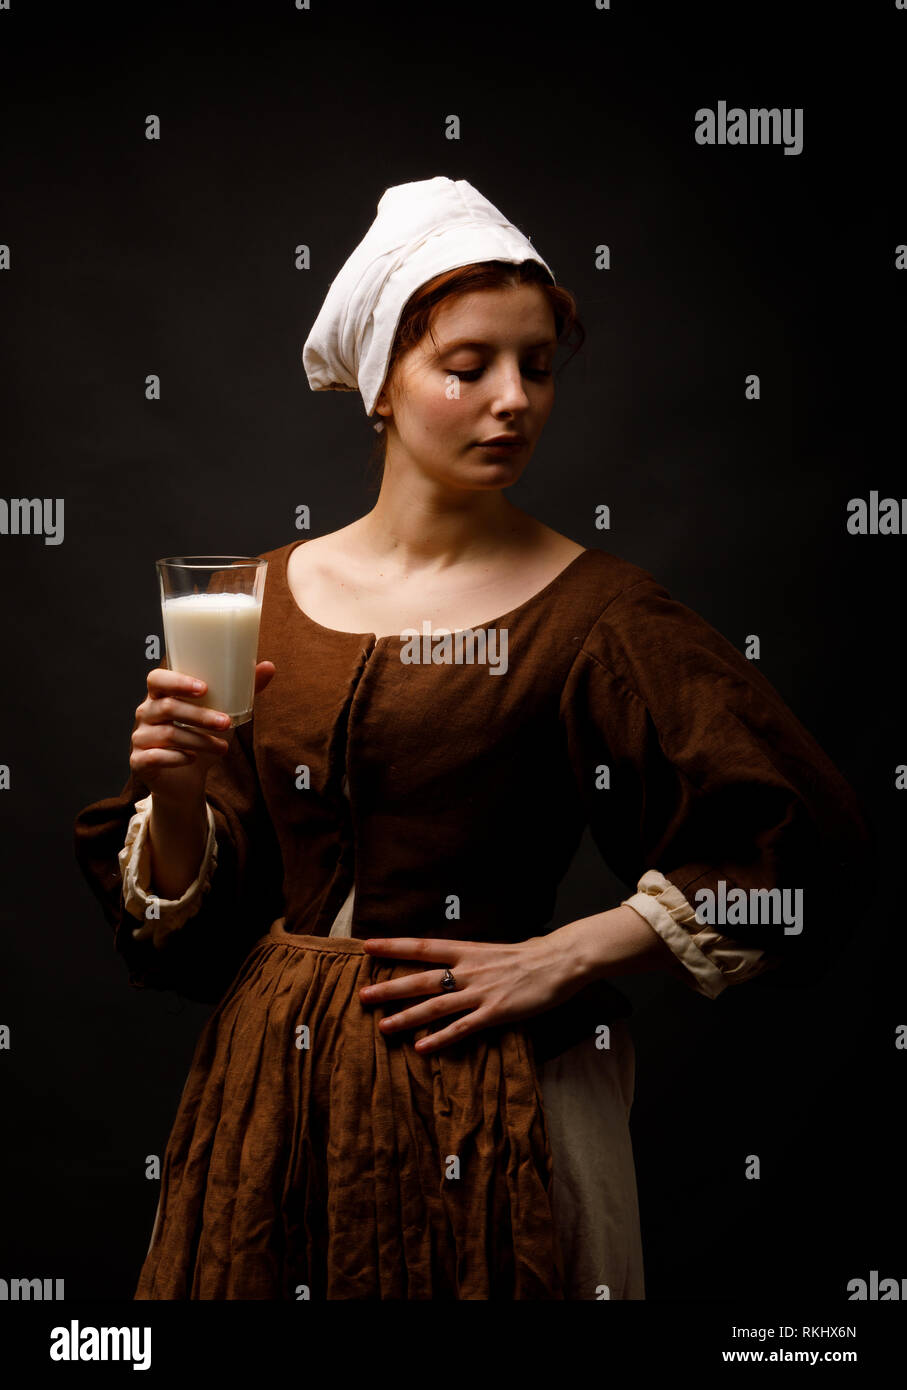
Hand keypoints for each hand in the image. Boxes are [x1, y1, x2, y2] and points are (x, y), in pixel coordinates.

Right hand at [130, 661, 276, 802]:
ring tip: (223, 747)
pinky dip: (177, 757)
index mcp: (160, 695)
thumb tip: (269, 666)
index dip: (177, 681)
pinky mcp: (139, 761)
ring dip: (199, 740)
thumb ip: (242, 690)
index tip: (204, 688)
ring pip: (168, 735)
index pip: (157, 679)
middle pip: (167, 707)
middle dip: (199, 715)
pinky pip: (154, 757)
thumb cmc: (201, 736)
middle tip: (226, 722)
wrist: (186, 777)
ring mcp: (140, 737)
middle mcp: (146, 713)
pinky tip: (193, 758)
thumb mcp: (222, 712)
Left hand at [358, 933, 584, 1053]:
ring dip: (407, 1017)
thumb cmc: (532, 955)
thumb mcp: (496, 950)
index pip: (422, 946)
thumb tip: (459, 959)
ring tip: (383, 1027)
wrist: (562, 961)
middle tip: (363, 996)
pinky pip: (463, 1028)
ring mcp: (481, 992)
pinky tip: (422, 1048)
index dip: (394, 946)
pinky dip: (440, 1038)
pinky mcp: (496, 1013)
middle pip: (421, 979)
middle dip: (390, 988)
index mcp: (468, 950)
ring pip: (436, 1006)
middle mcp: (469, 970)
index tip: (367, 945)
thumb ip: (474, 957)